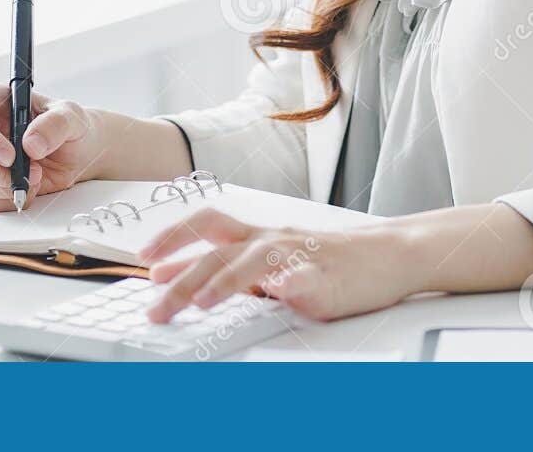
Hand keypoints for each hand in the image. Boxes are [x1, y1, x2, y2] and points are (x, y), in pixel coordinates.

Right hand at [0, 84, 103, 211]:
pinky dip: (11, 199)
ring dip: (6, 185)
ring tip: (37, 176)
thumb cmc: (70, 125)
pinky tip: (30, 187)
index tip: (9, 154)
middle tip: (30, 171)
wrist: (80, 153)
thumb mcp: (71, 116)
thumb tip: (30, 144)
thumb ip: (54, 124)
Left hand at [135, 208, 417, 323]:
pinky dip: (292, 283)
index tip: (144, 260)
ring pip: (255, 261)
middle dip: (182, 278)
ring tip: (202, 302)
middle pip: (219, 250)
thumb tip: (182, 281)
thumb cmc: (331, 259)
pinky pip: (307, 277)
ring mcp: (299, 256)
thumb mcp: (274, 262)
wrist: (388, 254)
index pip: (206, 226)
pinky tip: (282, 291)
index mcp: (258, 236)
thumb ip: (233, 269)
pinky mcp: (327, 277)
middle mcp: (272, 241)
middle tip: (157, 305)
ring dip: (226, 280)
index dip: (172, 238)